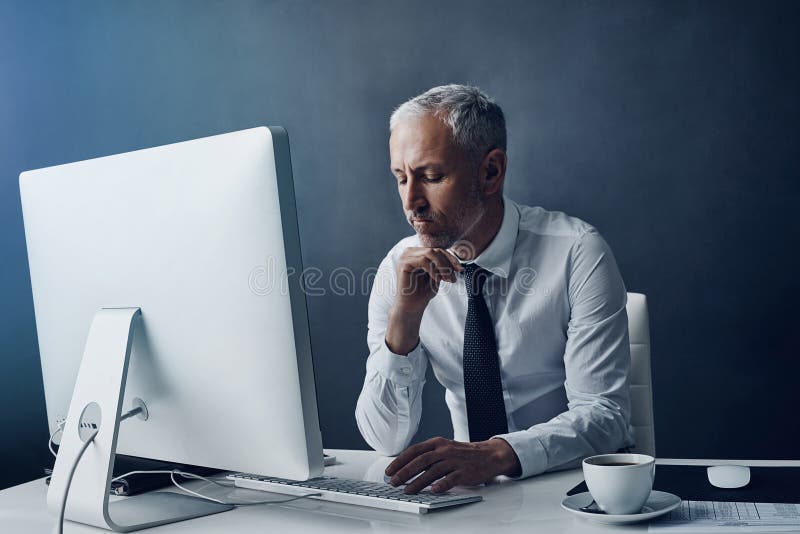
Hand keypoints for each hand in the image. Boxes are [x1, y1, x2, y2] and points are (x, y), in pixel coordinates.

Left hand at [384, 437, 521, 493]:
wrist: (489, 454)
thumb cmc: (463, 454)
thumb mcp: (444, 448)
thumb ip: (428, 456)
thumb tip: (407, 467)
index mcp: (438, 443)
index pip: (414, 451)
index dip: (400, 461)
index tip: (389, 470)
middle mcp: (445, 450)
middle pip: (421, 460)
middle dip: (404, 472)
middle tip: (394, 482)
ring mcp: (455, 461)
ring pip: (433, 471)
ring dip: (418, 482)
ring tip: (408, 490)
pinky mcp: (465, 472)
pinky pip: (451, 478)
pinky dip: (442, 484)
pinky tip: (433, 490)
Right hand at [394, 247, 462, 312]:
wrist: (411, 307)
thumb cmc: (423, 292)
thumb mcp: (437, 275)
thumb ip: (443, 265)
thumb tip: (457, 261)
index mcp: (418, 253)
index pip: (437, 250)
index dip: (451, 258)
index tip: (460, 269)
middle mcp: (410, 252)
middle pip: (434, 250)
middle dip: (447, 264)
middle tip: (453, 278)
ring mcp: (405, 257)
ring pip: (430, 253)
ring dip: (442, 267)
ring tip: (447, 279)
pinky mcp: (403, 264)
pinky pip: (423, 261)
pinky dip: (433, 270)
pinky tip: (437, 280)